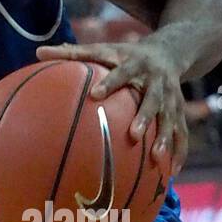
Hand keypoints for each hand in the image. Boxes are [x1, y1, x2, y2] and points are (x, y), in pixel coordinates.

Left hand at [35, 39, 187, 172]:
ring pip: (171, 118)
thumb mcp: (103, 48)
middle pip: (153, 98)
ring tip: (158, 158)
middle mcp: (156, 80)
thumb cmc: (124, 54)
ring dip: (166, 137)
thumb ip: (72, 53)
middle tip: (134, 135)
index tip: (96, 94)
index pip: (122, 72)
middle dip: (145, 116)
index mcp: (135, 63)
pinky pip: (183, 132)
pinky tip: (173, 172)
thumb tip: (38, 53)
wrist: (169, 50)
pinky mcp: (180, 109)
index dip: (111, 82)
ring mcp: (171, 96)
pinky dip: (180, 151)